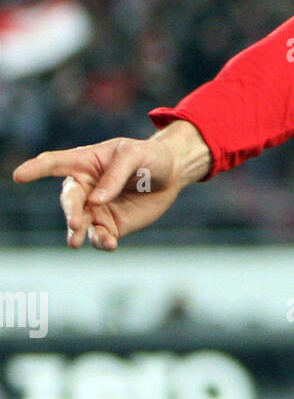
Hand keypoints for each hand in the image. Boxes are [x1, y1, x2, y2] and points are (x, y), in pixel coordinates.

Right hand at [11, 120, 211, 250]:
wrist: (170, 174)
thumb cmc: (149, 157)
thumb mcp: (135, 155)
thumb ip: (115, 174)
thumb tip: (96, 200)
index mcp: (84, 162)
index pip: (55, 163)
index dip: (36, 169)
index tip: (19, 175)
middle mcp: (84, 187)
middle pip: (69, 200)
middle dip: (70, 211)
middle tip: (75, 222)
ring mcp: (94, 208)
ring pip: (80, 223)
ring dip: (78, 232)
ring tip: (76, 241)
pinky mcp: (109, 225)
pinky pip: (100, 236)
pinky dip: (102, 242)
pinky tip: (109, 244)